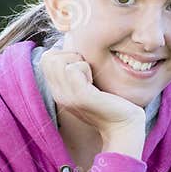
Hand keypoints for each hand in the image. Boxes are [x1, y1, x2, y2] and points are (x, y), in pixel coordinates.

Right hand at [40, 37, 144, 151]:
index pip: (46, 59)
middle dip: (70, 55)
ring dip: (78, 62)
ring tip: (91, 76)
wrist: (124, 127)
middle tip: (88, 70)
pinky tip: (96, 83)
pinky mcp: (80, 96)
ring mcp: (67, 96)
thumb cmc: (112, 102)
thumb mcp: (89, 86)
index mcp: (58, 91)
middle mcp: (58, 94)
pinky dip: (86, 69)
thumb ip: (77, 72)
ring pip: (57, 61)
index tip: (84, 68)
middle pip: (48, 57)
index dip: (66, 55)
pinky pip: (72, 69)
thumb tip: (76, 45)